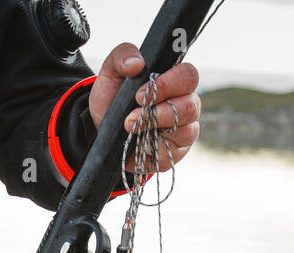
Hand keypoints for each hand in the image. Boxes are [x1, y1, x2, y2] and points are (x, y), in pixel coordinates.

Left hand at [89, 43, 200, 171]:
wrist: (101, 129)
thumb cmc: (113, 98)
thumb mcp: (111, 73)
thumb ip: (122, 57)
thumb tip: (136, 62)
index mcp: (175, 82)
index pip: (189, 76)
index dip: (168, 84)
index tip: (139, 94)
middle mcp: (185, 105)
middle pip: (191, 106)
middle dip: (160, 111)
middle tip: (133, 114)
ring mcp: (183, 130)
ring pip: (185, 131)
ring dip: (153, 129)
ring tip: (131, 128)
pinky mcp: (174, 153)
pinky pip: (171, 153)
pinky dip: (151, 149)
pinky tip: (137, 143)